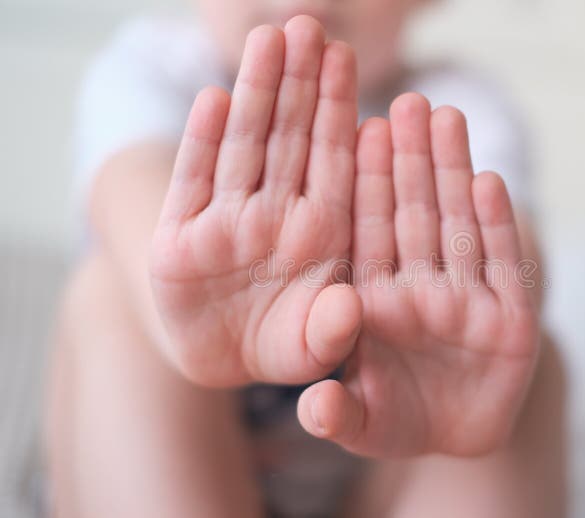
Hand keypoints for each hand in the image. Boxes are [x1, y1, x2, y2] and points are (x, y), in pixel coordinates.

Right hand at [150, 16, 361, 385]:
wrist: (223, 362)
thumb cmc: (283, 346)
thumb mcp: (312, 349)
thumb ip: (333, 332)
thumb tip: (348, 306)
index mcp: (322, 232)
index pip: (333, 160)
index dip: (336, 109)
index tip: (345, 58)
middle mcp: (277, 215)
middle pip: (291, 138)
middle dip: (300, 83)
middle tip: (309, 25)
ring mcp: (228, 220)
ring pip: (245, 146)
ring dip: (255, 94)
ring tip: (267, 38)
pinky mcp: (180, 237)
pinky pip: (194, 182)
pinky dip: (202, 144)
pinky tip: (212, 100)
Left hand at [298, 94, 539, 456]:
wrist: (460, 440)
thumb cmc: (400, 424)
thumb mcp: (363, 427)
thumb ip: (337, 415)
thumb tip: (313, 405)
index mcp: (376, 302)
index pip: (369, 234)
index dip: (367, 185)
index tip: (361, 131)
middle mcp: (421, 290)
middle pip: (414, 216)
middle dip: (410, 161)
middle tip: (406, 101)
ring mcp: (469, 301)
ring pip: (459, 226)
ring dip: (453, 173)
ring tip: (447, 116)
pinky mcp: (512, 319)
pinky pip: (502, 265)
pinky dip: (497, 226)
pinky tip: (489, 180)